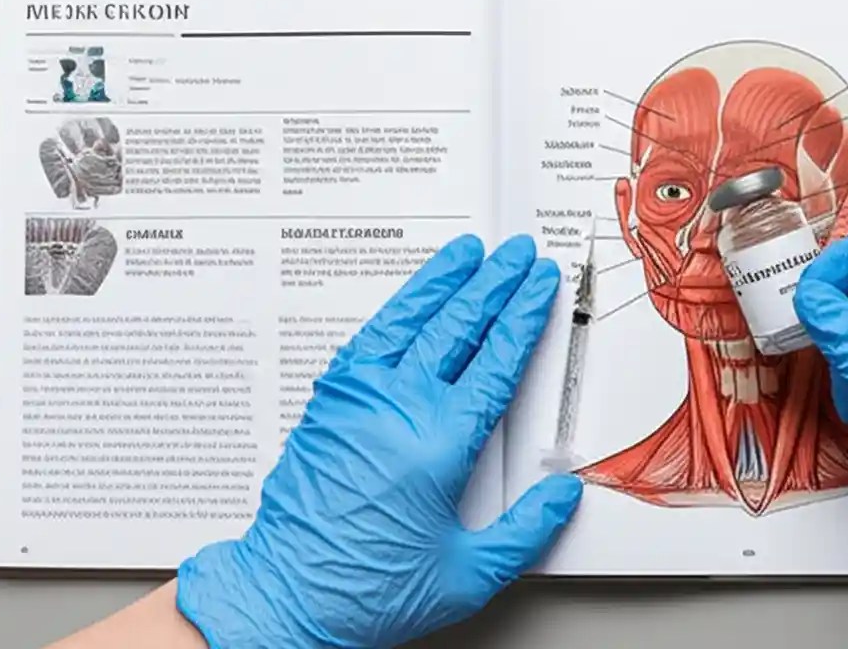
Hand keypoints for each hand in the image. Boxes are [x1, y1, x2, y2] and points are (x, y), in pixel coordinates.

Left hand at [175, 234, 582, 647]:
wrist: (286, 594)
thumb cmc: (367, 588)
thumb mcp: (466, 575)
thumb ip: (524, 532)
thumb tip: (561, 496)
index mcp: (439, 443)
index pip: (495, 360)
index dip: (523, 316)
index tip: (539, 286)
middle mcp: (397, 408)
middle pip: (457, 326)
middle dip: (492, 284)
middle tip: (515, 255)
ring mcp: (357, 399)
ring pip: (408, 320)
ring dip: (441, 281)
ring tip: (466, 253)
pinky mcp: (329, 404)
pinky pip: (369, 340)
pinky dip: (396, 310)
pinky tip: (410, 300)